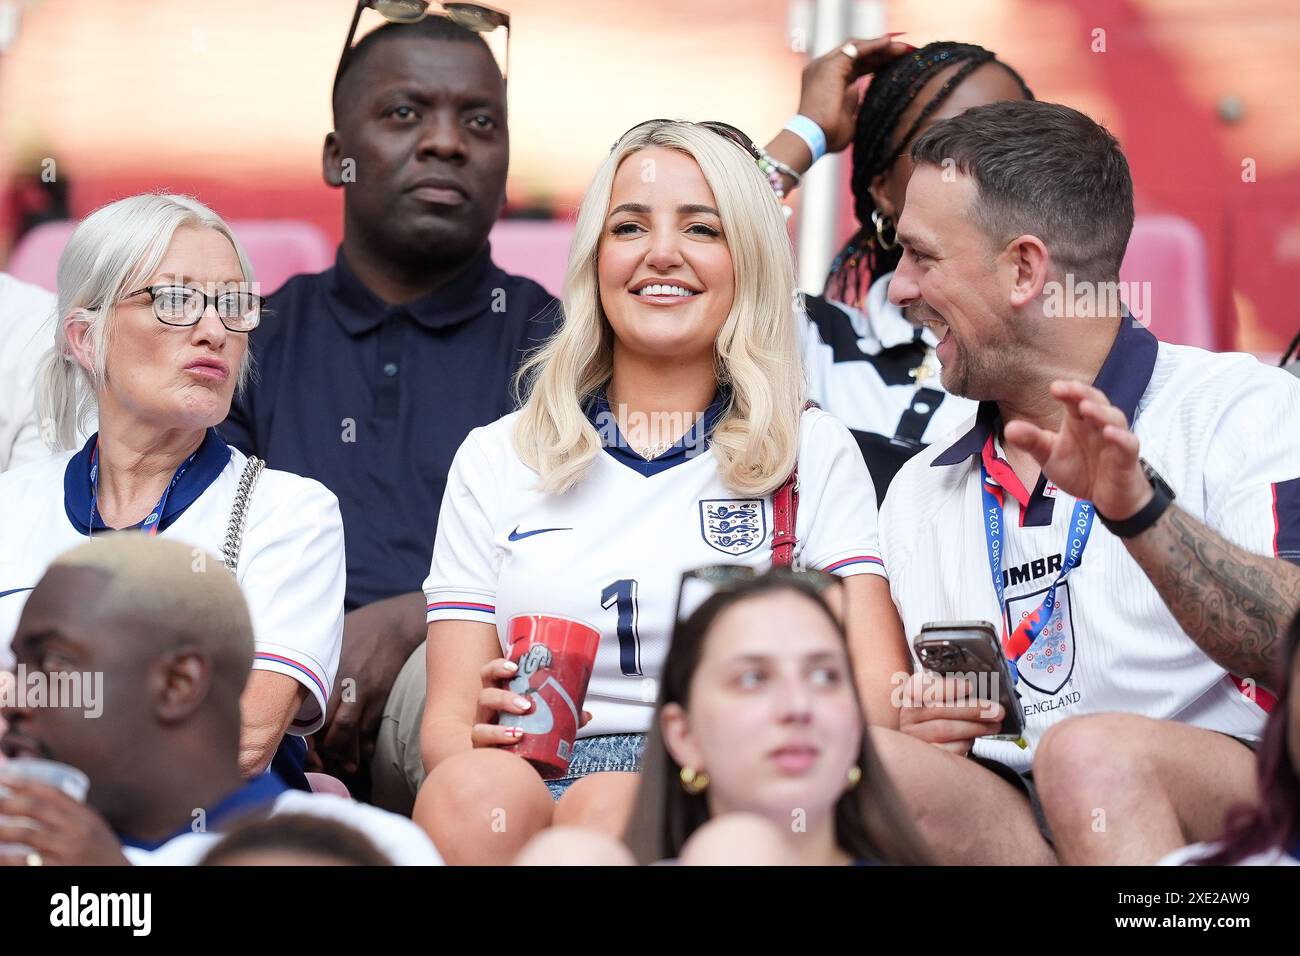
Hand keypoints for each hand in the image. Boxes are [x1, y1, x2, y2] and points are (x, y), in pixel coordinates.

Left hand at [0, 779, 128, 865]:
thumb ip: (69, 813)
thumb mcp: (93, 827)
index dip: (25, 784)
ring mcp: (66, 852)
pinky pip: (25, 863)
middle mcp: (76, 830)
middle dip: (7, 803)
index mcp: (85, 816)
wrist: (118, 878)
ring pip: (26, 835)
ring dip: (3, 829)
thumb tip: (36, 795)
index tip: (4, 778)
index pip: (52, 793)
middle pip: (36, 809)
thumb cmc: (101, 853)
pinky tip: (0, 854)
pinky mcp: (56, 871)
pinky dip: (6, 857)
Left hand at [319, 593, 425, 774]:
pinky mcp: (382, 695)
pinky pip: (371, 726)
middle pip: (327, 725)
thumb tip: (291, 681)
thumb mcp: (329, 641)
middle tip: (319, 762)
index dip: (305, 733)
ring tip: (342, 766)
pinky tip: (362, 754)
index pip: (308, 711)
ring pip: (350, 731)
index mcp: (325, 671)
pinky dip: (365, 744)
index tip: (303, 746)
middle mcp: (342, 683)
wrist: (393, 623)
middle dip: (323, 749)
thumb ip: (313, 664)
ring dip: (345, 752)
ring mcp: (364, 691)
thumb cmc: (356, 629)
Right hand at [470, 658, 590, 747]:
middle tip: (527, 704)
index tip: (515, 667)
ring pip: (480, 722)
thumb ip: (564, 716)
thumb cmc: (527, 733)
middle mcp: (487, 712)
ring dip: (500, 727)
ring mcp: (483, 730)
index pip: (490, 674)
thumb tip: (587, 715)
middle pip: (485, 695)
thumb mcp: (546, 720)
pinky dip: (497, 739)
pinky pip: (482, 742)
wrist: (515, 763)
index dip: (498, 667)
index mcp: (500, 695)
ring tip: (520, 729)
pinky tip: (513, 739)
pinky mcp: (483, 749)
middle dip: (504, 697)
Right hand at [797, 34, 913, 154]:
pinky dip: (874, 45)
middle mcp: (822, 68)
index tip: (895, 64)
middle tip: (905, 52)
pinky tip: (891, 43)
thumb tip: (859, 91)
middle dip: (881, 53)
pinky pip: (857, 49)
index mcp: (824, 81)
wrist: (813, 138)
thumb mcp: (844, 118)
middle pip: (856, 54)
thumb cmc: (827, 137)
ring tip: (904, 48)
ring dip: (882, 47)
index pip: (853, 66)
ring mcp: (824, 64)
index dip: (874, 64)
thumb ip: (851, 103)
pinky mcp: (831, 65)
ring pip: (858, 48)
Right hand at [897, 672, 1005, 755]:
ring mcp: (914, 736)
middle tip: (996, 711)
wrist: (924, 733)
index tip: (970, 687)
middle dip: (972, 710)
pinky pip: (948, 750)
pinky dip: (965, 744)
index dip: (947, 687)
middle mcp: (907, 715)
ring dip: (975, 727)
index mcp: (909, 693)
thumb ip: (954, 689)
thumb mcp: (939, 694)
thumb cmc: (937, 710)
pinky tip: (972, 738)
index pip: (922, 687)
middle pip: (939, 711)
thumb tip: (982, 689)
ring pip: (945, 730)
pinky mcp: (924, 757)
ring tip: (993, 725)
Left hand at [1003, 380, 1152, 521]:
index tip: (1054, 388)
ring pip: (1114, 419)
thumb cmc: (1081, 470)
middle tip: (1068, 389)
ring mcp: (1115, 440)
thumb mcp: (1050, 456)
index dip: (1068, 391)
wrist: (1106, 499)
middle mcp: (1098, 425)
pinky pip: (1128, 444)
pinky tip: (1109, 433)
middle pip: (1096, 401)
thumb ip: (1032, 442)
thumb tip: (1009, 429)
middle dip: (1083, 393)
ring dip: (1101, 412)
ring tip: (1086, 408)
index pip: (1075, 399)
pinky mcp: (1127, 458)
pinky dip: (1120, 438)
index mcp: (1079, 421)